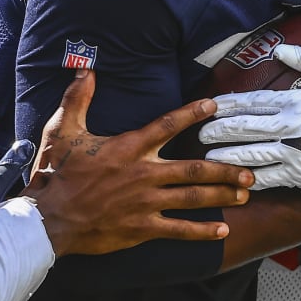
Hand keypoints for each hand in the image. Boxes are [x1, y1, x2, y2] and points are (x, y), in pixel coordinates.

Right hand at [21, 70, 253, 257]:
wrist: (50, 218)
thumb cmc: (56, 172)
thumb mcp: (62, 129)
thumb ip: (77, 99)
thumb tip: (87, 70)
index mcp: (128, 147)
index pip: (166, 125)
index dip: (192, 113)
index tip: (214, 105)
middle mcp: (143, 173)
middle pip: (193, 168)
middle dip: (224, 169)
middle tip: (249, 171)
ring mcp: (146, 202)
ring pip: (193, 197)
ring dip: (222, 195)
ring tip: (245, 194)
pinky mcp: (143, 227)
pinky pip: (179, 229)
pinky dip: (202, 231)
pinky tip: (222, 229)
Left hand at [201, 45, 300, 188]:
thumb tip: (280, 50)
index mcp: (296, 103)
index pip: (252, 102)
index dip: (227, 105)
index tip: (209, 106)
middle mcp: (290, 128)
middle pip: (244, 129)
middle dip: (217, 131)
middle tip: (198, 134)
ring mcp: (294, 153)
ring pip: (251, 155)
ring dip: (226, 157)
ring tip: (207, 159)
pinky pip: (269, 178)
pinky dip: (249, 179)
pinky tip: (233, 181)